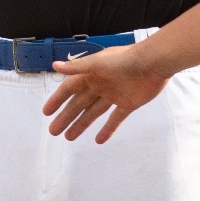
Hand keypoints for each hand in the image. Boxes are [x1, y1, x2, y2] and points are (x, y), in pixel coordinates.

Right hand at [42, 43, 168, 143]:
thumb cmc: (124, 60)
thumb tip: (54, 66)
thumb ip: (77, 67)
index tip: (46, 113)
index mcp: (91, 74)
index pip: (69, 89)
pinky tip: (99, 140)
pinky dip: (108, 129)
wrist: (153, 64)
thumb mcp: (97, 63)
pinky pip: (115, 118)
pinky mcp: (128, 104)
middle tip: (53, 131)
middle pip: (79, 104)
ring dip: (81, 124)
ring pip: (93, 113)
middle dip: (66, 117)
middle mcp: (100, 85)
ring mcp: (114, 95)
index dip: (57, 100)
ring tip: (69, 138)